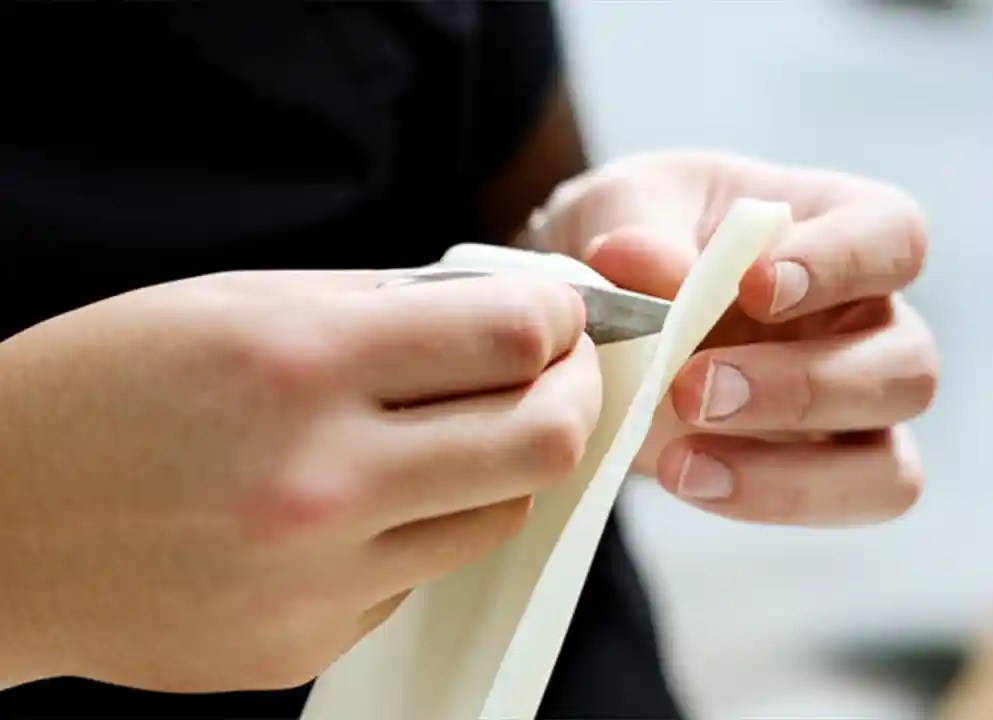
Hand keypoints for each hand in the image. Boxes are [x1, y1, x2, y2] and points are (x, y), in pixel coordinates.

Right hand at [0, 271, 600, 691]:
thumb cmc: (106, 389)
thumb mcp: (240, 304)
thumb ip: (387, 311)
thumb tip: (513, 320)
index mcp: (299, 363)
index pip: (514, 336)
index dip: (562, 319)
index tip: (560, 317)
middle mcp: (318, 479)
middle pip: (543, 441)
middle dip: (572, 397)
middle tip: (555, 376)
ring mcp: (316, 578)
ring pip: (499, 515)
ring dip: (497, 466)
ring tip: (442, 436)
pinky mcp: (307, 644)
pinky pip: (420, 573)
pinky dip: (415, 529)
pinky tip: (350, 506)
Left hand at [529, 152, 936, 524]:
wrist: (604, 311)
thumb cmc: (643, 233)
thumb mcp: (624, 204)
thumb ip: (640, 228)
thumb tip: (652, 268)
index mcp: (848, 225)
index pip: (891, 235)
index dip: (839, 262)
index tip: (752, 286)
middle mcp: (875, 319)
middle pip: (908, 362)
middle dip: (801, 386)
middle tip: (691, 389)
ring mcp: (862, 406)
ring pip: (890, 461)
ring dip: (791, 471)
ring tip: (680, 459)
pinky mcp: (832, 472)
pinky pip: (846, 504)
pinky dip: (769, 500)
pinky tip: (689, 479)